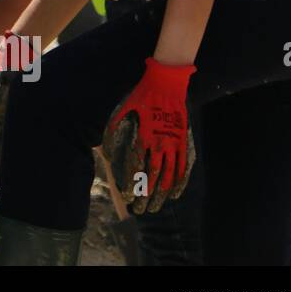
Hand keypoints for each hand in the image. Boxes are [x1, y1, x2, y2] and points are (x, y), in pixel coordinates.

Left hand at [103, 58, 195, 213]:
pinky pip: (184, 166)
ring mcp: (174, 142)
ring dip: (162, 193)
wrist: (167, 81)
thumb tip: (106, 148)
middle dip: (145, 195)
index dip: (132, 183)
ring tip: (156, 208)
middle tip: (140, 210)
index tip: (127, 197)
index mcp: (143, 135)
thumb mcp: (123, 108)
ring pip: (169, 175)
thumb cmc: (142, 94)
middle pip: (152, 176)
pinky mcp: (184, 140)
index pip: (137, 167)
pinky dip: (180, 181)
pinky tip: (175, 194)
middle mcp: (159, 142)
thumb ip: (114, 127)